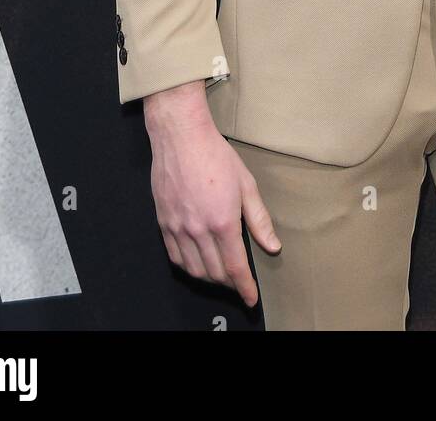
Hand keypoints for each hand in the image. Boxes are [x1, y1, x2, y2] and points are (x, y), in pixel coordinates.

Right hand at [144, 84, 280, 307]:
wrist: (181, 137)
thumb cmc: (217, 155)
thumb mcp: (246, 184)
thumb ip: (259, 219)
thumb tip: (272, 246)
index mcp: (223, 221)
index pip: (235, 268)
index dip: (245, 288)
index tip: (251, 299)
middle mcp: (199, 230)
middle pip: (214, 273)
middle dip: (229, 284)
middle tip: (239, 283)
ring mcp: (178, 228)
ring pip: (193, 269)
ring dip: (209, 279)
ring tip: (221, 276)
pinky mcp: (163, 222)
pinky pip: (174, 256)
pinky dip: (188, 267)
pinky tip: (197, 263)